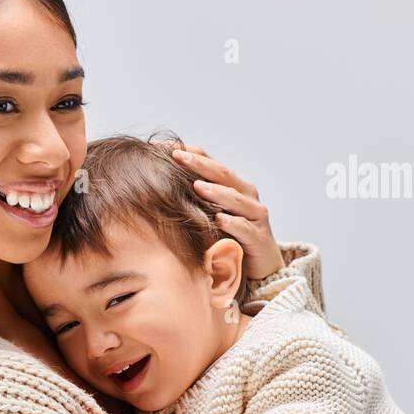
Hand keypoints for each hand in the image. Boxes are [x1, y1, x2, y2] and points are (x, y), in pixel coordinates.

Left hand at [168, 142, 282, 278]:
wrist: (260, 266)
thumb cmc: (228, 236)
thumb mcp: (207, 214)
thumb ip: (191, 199)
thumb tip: (153, 185)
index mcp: (230, 184)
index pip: (208, 161)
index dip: (187, 152)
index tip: (159, 147)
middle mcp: (245, 194)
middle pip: (222, 174)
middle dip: (199, 164)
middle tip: (177, 156)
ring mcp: (254, 214)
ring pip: (235, 198)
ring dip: (215, 191)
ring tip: (196, 186)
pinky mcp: (259, 236)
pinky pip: (245, 227)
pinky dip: (232, 222)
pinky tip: (219, 219)